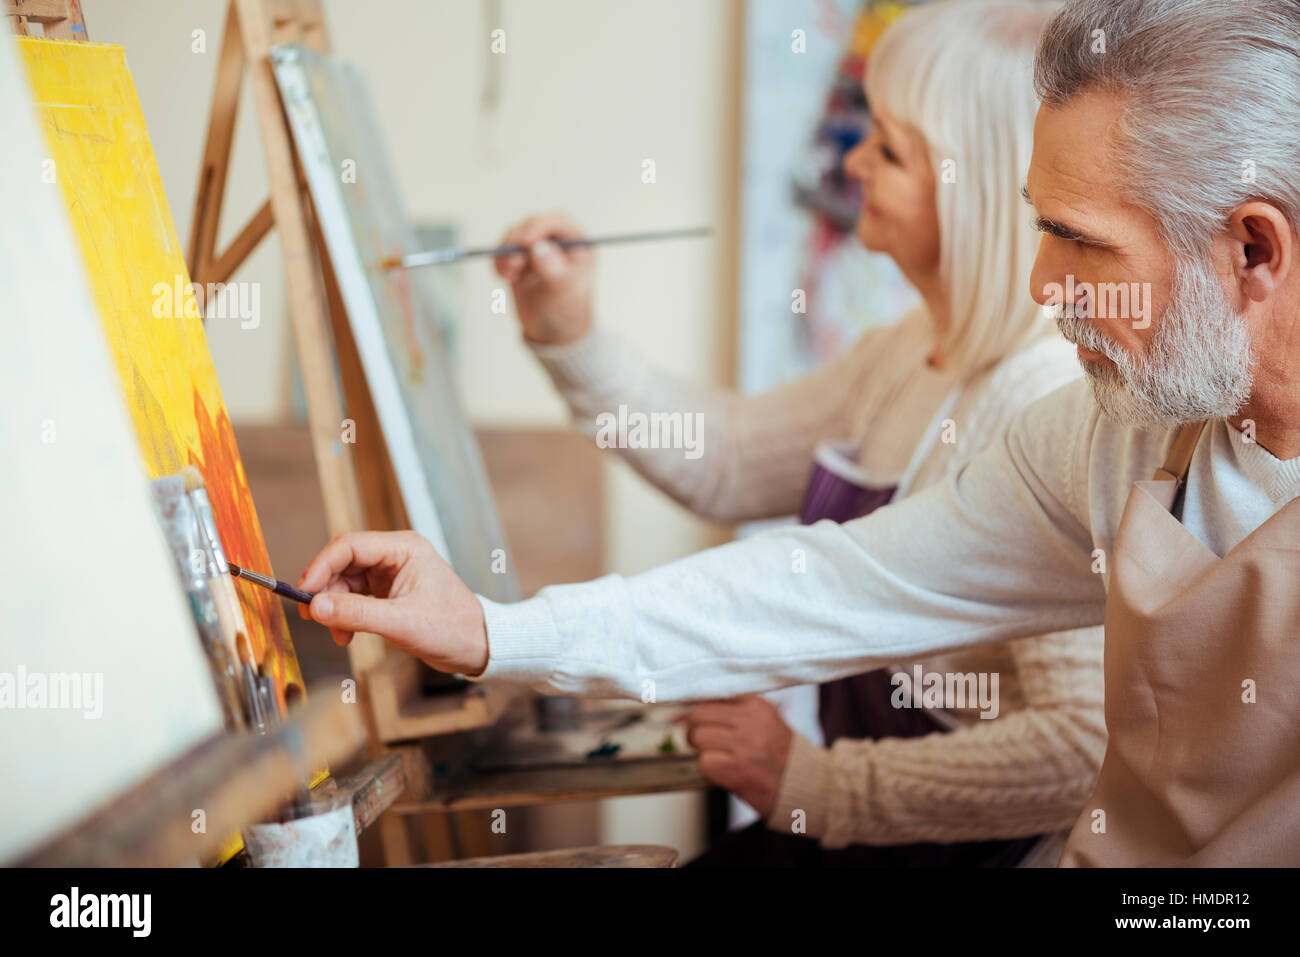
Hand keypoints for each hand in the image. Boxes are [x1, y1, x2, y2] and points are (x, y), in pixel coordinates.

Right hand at [296, 531, 488, 675]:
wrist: (477, 646)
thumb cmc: (452, 628)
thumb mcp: (401, 623)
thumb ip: (357, 613)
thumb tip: (316, 607)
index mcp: (404, 548)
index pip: (349, 546)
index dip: (321, 567)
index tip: (303, 593)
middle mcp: (396, 554)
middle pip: (343, 563)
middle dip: (325, 590)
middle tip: (311, 616)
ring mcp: (391, 572)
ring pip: (346, 582)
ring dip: (335, 607)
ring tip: (339, 635)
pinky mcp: (389, 591)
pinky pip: (355, 597)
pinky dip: (346, 614)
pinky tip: (347, 634)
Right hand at [493, 212, 593, 344]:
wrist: (553, 332)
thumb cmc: (567, 311)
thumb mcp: (564, 291)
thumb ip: (553, 267)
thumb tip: (538, 246)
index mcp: (577, 243)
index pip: (557, 221)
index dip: (539, 226)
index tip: (525, 242)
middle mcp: (556, 242)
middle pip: (531, 225)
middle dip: (518, 241)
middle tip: (514, 263)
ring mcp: (536, 249)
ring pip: (513, 236)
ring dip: (506, 253)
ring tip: (511, 276)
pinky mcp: (519, 260)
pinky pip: (502, 251)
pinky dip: (499, 261)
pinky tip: (506, 277)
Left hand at [676, 696, 793, 819]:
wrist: (806, 787)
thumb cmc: (781, 756)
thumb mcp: (764, 722)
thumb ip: (729, 712)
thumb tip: (680, 714)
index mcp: (756, 704)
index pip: (710, 694)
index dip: (697, 708)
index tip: (691, 717)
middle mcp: (749, 720)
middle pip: (698, 713)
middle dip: (696, 729)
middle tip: (709, 742)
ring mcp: (742, 744)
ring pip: (697, 737)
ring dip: (702, 750)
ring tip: (722, 757)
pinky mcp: (735, 768)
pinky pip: (704, 761)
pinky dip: (710, 769)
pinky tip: (727, 771)